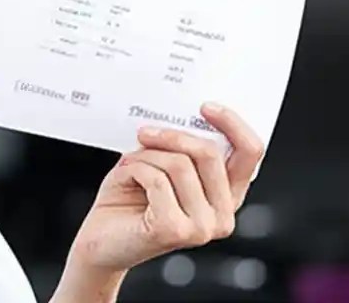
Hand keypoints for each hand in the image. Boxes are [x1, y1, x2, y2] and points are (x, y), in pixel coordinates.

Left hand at [54, 102, 264, 299]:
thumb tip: (180, 117)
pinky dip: (133, 170)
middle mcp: (222, 216)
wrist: (99, 240)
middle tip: (145, 132)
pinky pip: (156, 179)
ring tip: (129, 166)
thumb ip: (179, 149)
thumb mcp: (159, 165)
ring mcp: (202, 227)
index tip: (205, 107)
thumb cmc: (126, 201)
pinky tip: (124, 181)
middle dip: (171, 136)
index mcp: (226, 197)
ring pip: (180, 164)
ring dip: (145, 156)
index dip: (232, 125)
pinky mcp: (176, 231)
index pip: (249, 154)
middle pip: (209, 153)